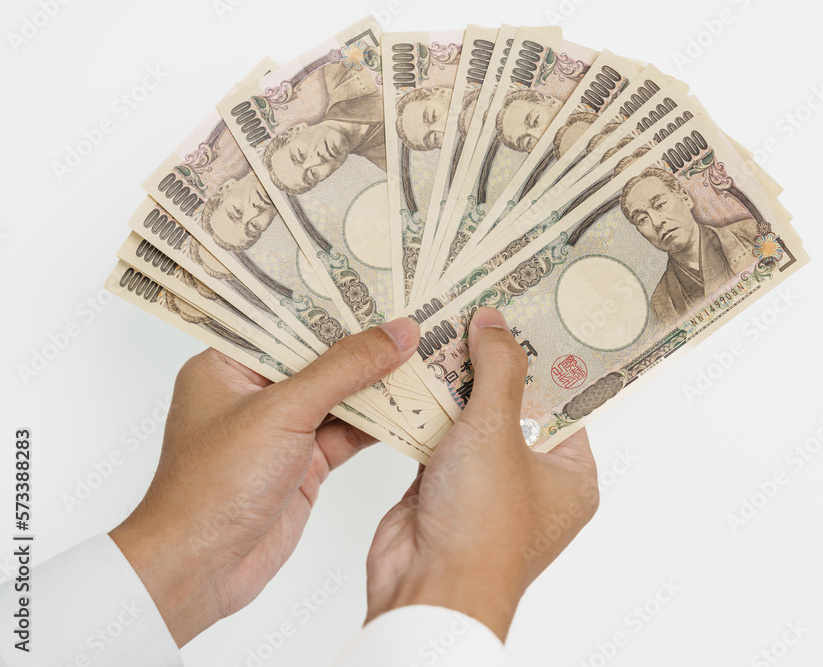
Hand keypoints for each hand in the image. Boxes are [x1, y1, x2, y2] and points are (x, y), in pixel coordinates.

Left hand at [110, 318, 419, 645]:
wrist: (200, 568)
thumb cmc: (213, 484)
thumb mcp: (283, 412)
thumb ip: (344, 369)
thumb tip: (399, 333)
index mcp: (228, 365)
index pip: (287, 319)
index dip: (334, 300)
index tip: (380, 280)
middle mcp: (255, 393)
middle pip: (320, 355)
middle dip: (366, 340)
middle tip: (416, 309)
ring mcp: (283, 429)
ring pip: (341, 394)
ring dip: (380, 380)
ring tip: (428, 348)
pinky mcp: (306, 463)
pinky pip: (350, 432)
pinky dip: (381, 420)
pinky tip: (416, 401)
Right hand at [364, 308, 598, 640]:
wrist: (426, 589)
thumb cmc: (482, 530)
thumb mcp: (498, 433)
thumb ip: (498, 372)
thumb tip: (494, 325)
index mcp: (570, 475)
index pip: (564, 402)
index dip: (544, 358)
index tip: (526, 315)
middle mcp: (532, 481)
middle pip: (516, 406)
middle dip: (493, 366)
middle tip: (477, 313)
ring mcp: (486, 486)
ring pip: (473, 421)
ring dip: (456, 386)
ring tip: (442, 330)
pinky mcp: (444, 489)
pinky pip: (439, 438)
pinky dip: (426, 411)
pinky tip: (413, 373)